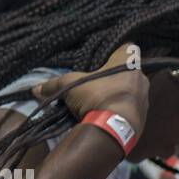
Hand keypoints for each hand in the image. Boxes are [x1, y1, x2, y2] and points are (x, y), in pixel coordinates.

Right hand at [32, 44, 148, 136]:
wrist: (112, 131)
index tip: (102, 58)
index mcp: (128, 64)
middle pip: (128, 70)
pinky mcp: (144, 118)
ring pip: (131, 90)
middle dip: (113, 74)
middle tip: (96, 80)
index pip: (128, 47)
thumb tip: (34, 89)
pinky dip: (120, 109)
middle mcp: (141, 78)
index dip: (114, 51)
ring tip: (100, 99)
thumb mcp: (70, 86)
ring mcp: (145, 99)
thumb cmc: (95, 97)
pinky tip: (106, 113)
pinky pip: (131, 108)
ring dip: (118, 92)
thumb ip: (53, 84)